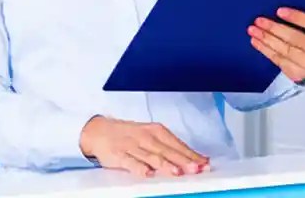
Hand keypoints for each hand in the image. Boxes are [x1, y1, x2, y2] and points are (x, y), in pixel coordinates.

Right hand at [78, 116, 208, 177]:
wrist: (100, 130)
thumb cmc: (131, 135)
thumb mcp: (152, 137)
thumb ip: (170, 148)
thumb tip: (193, 159)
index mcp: (157, 131)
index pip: (178, 145)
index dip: (192, 155)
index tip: (205, 164)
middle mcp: (147, 137)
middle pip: (168, 151)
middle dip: (184, 160)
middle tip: (197, 169)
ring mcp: (133, 146)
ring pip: (152, 156)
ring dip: (165, 165)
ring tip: (177, 172)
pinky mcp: (119, 154)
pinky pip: (130, 162)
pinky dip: (139, 168)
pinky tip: (148, 174)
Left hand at [248, 8, 304, 83]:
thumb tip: (281, 12)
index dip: (296, 17)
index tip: (279, 11)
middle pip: (295, 38)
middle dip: (274, 29)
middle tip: (259, 21)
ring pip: (284, 50)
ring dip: (266, 39)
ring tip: (253, 30)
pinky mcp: (298, 74)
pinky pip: (278, 61)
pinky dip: (265, 50)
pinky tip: (257, 42)